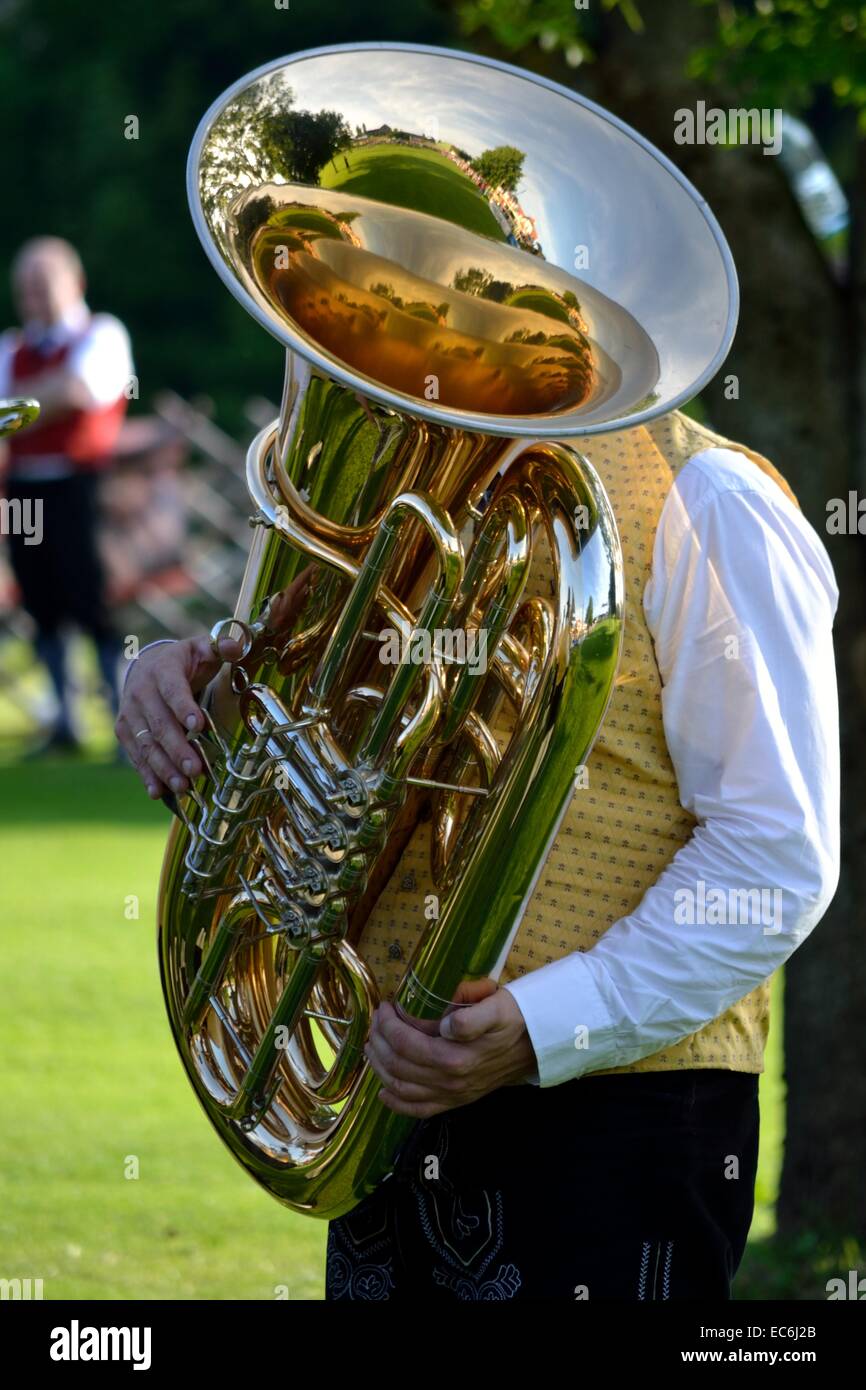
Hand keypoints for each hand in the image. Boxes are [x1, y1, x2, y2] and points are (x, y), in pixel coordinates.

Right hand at [115, 633, 242, 799]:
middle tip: (195, 769)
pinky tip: (158, 792)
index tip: (197, 726)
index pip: (172, 689)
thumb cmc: (183, 662)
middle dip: (177, 749)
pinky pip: (135, 755)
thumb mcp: (203, 648)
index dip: (183, 707)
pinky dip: (146, 774)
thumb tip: (236, 645)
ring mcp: (130, 713)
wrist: (145, 666)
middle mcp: (141, 691)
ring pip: (146, 744)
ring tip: (182, 786)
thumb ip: (221, 647)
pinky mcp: (125, 731)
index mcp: (162, 670)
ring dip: (163, 767)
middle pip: (159, 724)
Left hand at [364, 978, 537, 1117]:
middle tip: (376, 1021)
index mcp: (456, 1057)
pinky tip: (383, 1092)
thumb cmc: (512, 1018)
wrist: (535, 1043)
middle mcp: (451, 1081)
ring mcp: (452, 1094)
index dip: (388, 1024)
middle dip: (380, 1041)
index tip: (385, 1006)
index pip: (406, 1043)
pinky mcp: (456, 1101)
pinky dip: (396, 1103)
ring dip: (380, 1067)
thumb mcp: (496, 1007)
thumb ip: (471, 1017)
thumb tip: (445, 1024)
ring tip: (374, 1045)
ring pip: (402, 1088)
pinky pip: (419, 1110)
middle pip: (399, 1065)